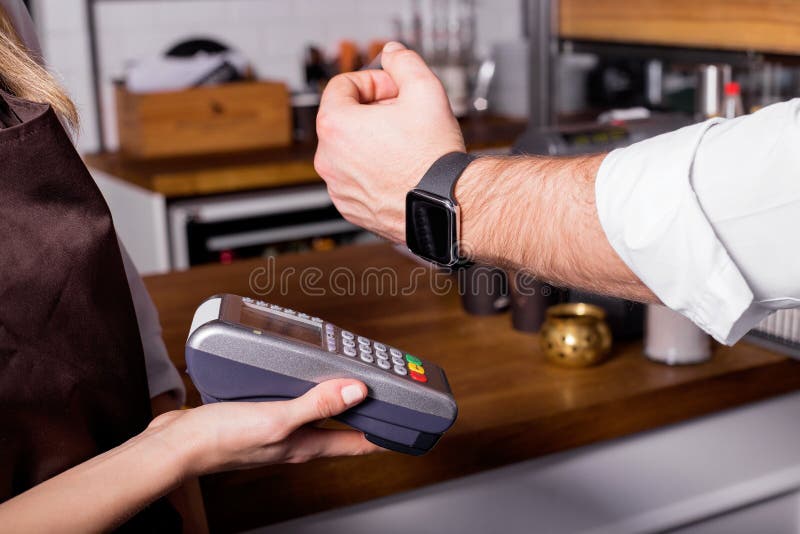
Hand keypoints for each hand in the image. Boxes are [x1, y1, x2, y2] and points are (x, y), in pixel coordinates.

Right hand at [147, 379, 380, 476]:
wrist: (177, 444)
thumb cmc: (222, 439)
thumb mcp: (278, 419)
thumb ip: (317, 405)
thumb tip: (356, 390)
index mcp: (306, 445)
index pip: (356, 444)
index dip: (383, 436)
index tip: (404, 426)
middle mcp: (295, 439)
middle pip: (339, 429)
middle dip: (362, 413)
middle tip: (382, 392)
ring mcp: (277, 428)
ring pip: (315, 414)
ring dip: (333, 398)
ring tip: (348, 378)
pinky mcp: (258, 415)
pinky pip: (290, 401)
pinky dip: (301, 388)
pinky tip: (297, 374)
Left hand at [314, 42, 465, 241]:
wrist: (445, 207)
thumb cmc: (433, 157)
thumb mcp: (426, 90)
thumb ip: (404, 62)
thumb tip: (393, 54)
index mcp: (335, 125)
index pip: (342, 85)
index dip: (373, 81)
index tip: (394, 91)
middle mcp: (328, 158)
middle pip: (344, 118)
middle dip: (373, 111)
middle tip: (405, 116)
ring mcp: (337, 187)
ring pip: (350, 150)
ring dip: (373, 141)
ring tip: (405, 145)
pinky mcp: (350, 207)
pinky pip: (356, 178)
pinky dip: (372, 170)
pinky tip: (400, 169)